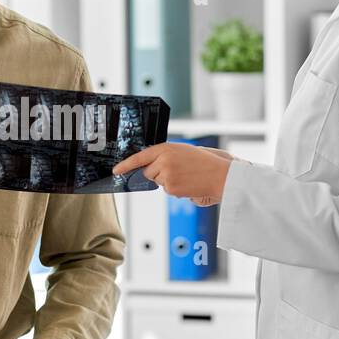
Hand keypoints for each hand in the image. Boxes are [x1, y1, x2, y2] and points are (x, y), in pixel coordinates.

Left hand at [112, 142, 233, 203]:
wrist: (222, 175)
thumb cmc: (206, 162)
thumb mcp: (183, 151)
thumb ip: (165, 156)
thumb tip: (150, 168)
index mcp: (166, 148)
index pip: (140, 157)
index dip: (126, 165)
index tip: (116, 171)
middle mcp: (163, 160)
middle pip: (148, 172)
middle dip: (158, 173)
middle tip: (178, 170)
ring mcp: (166, 174)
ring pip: (159, 182)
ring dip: (170, 182)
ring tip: (188, 176)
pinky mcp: (171, 188)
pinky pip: (168, 191)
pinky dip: (177, 189)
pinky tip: (189, 184)